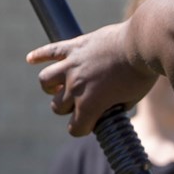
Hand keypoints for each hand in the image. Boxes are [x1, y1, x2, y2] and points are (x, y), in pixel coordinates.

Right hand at [26, 24, 158, 135]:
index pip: (75, 128)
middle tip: (82, 103)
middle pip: (58, 106)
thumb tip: (110, 107)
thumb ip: (115, 106)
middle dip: (69, 109)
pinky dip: (38, 55)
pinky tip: (31, 59)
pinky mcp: (74, 47)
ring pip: (46, 81)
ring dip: (51, 87)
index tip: (92, 123)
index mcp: (90, 104)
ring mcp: (72, 65)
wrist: (141, 44)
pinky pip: (50, 51)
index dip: (84, 128)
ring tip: (60, 86)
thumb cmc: (141, 74)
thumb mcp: (131, 99)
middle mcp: (75, 86)